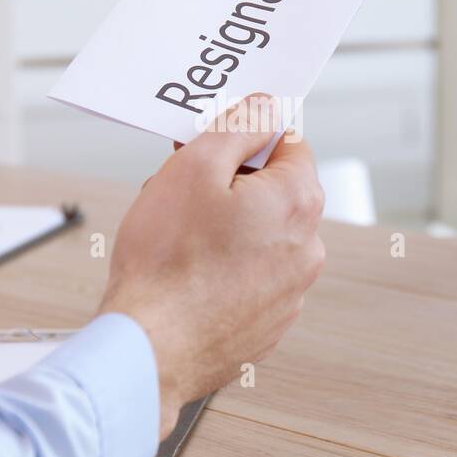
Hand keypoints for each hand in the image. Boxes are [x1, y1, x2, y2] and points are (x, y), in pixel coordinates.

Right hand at [98, 95, 325, 436]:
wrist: (149, 349)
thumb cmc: (166, 263)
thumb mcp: (194, 167)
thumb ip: (238, 128)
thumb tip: (265, 107)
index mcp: (298, 203)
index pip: (289, 143)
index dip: (245, 137)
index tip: (213, 144)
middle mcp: (307, 249)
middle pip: (273, 192)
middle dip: (230, 186)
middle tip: (182, 192)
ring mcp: (291, 293)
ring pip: (259, 237)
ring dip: (225, 229)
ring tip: (177, 240)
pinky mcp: (268, 325)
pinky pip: (250, 279)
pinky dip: (224, 272)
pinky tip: (186, 276)